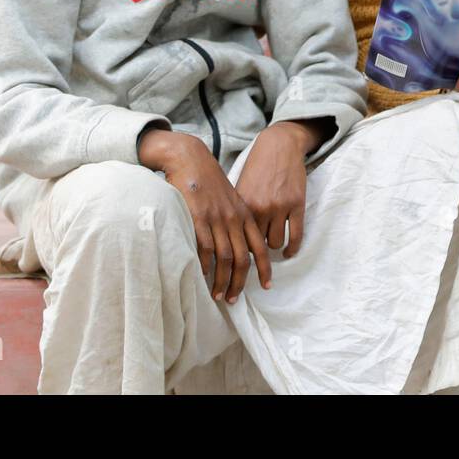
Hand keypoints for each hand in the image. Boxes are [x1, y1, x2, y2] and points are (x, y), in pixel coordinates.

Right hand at [138, 128, 271, 302]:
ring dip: (222, 280)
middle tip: (233, 299)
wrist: (191, 158)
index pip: (259, 247)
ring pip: (224, 258)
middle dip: (239, 282)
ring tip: (217, 295)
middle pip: (242, 258)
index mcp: (245, 214)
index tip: (266, 286)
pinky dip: (205, 265)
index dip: (264, 268)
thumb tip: (238, 244)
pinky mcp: (197, 218)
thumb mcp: (231, 199)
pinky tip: (203, 276)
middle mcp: (234, 218)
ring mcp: (216, 219)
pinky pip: (205, 248)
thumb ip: (236, 219)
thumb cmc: (209, 181)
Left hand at [236, 121, 321, 259]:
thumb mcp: (242, 185)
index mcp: (244, 204)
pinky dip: (292, 248)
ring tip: (273, 240)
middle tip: (257, 245)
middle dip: (257, 246)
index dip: (240, 245)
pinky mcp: (297, 204)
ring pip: (276, 242)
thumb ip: (238, 209)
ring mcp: (280, 206)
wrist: (280, 145)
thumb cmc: (258, 165)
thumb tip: (232, 235)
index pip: (239, 237)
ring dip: (274, 244)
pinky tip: (289, 252)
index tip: (241, 249)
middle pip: (257, 243)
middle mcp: (261, 207)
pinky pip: (296, 235)